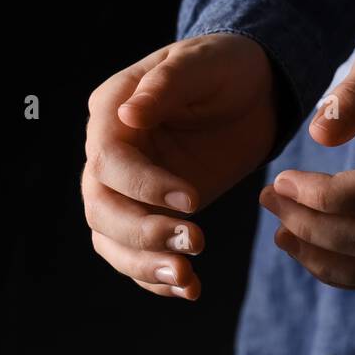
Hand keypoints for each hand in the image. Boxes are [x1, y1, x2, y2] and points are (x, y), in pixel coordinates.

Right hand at [82, 33, 275, 299]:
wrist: (253, 87)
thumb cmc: (226, 66)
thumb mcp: (203, 64)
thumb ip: (167, 86)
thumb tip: (127, 117)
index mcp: (112, 110)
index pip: (108, 159)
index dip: (144, 185)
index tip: (194, 200)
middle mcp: (110, 151)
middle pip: (101, 205)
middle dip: (143, 232)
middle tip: (196, 242)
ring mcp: (128, 185)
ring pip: (111, 237)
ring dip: (144, 265)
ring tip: (187, 279)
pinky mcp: (151, 210)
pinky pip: (137, 252)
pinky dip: (155, 277)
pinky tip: (189, 290)